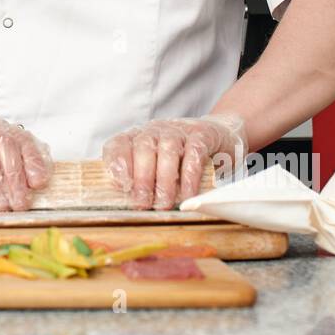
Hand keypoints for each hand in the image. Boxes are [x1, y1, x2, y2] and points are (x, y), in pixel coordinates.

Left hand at [101, 115, 246, 209]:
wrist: (217, 134)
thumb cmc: (179, 158)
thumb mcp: (155, 165)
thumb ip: (138, 180)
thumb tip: (128, 201)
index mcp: (136, 137)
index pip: (118, 144)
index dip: (116, 163)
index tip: (122, 185)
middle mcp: (154, 130)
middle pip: (143, 148)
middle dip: (142, 178)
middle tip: (143, 203)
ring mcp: (178, 130)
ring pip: (167, 151)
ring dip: (164, 181)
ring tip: (164, 204)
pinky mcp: (201, 135)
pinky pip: (194, 154)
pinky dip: (189, 177)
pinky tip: (188, 194)